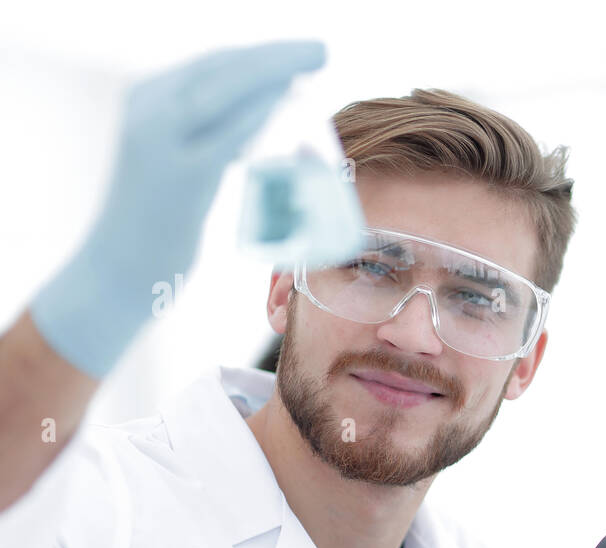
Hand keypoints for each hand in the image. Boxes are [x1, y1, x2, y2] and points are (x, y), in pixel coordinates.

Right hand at [30, 40, 326, 377]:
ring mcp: (161, 140)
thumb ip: (226, 147)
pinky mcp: (181, 179)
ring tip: (317, 67)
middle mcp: (150, 109)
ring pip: (227, 90)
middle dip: (278, 55)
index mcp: (149, 100)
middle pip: (224, 66)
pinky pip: (230, 137)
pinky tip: (294, 108)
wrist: (118, 275)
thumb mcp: (188, 173)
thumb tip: (295, 141)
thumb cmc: (162, 228)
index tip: (301, 57)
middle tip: (321, 49)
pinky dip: (264, 118)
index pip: (214, 64)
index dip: (262, 56)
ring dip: (277, 74)